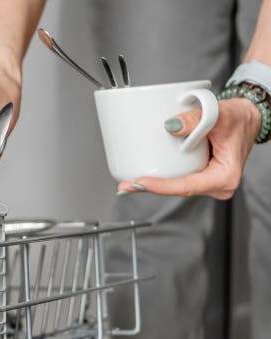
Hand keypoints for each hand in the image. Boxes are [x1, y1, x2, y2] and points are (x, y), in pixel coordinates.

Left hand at [117, 98, 260, 199]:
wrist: (247, 118)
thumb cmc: (239, 118)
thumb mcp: (220, 114)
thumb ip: (197, 119)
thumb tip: (171, 126)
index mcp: (224, 176)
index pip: (188, 186)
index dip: (162, 186)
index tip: (141, 182)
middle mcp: (216, 184)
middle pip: (178, 190)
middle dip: (151, 189)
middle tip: (124, 185)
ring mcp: (207, 181)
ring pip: (176, 186)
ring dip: (153, 184)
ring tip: (128, 182)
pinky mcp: (200, 175)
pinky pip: (178, 179)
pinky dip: (161, 177)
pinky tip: (142, 176)